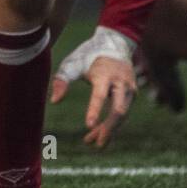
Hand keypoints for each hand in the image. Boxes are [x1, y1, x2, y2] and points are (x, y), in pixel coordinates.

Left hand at [51, 26, 137, 147]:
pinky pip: (123, 113)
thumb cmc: (89, 55)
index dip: (94, 110)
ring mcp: (130, 89)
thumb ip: (62, 80)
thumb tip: (54, 101)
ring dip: (108, 130)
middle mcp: (121, 82)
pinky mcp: (132, 95)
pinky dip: (112, 124)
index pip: (101, 95)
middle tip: (95, 145)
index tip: (88, 125)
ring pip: (122, 116)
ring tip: (90, 141)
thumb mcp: (72, 63)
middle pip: (118, 111)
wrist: (115, 43)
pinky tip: (98, 133)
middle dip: (108, 129)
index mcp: (105, 74)